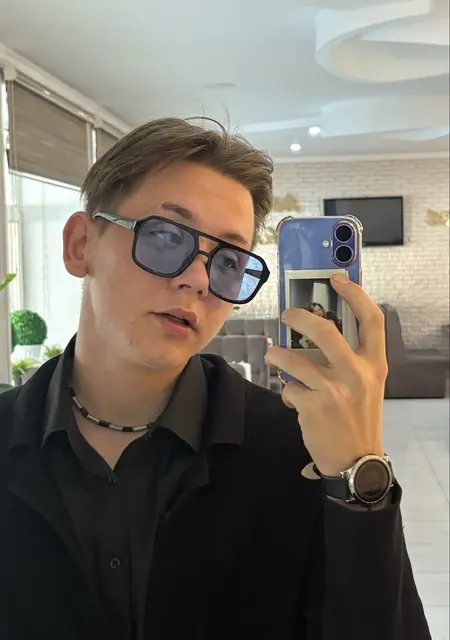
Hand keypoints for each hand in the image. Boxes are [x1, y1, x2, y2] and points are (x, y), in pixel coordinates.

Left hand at [265, 274, 387, 476]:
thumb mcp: (367, 385)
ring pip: (294, 359)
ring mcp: (334, 390)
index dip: (355, 295)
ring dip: (276, 355)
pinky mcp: (313, 406)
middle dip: (300, 317)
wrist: (355, 461)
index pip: (372, 320)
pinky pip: (289, 388)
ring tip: (272, 355)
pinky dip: (286, 391)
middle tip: (286, 314)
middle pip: (325, 330)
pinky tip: (291, 398)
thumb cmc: (360, 417)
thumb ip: (351, 359)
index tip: (337, 278)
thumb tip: (319, 331)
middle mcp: (357, 374)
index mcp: (374, 364)